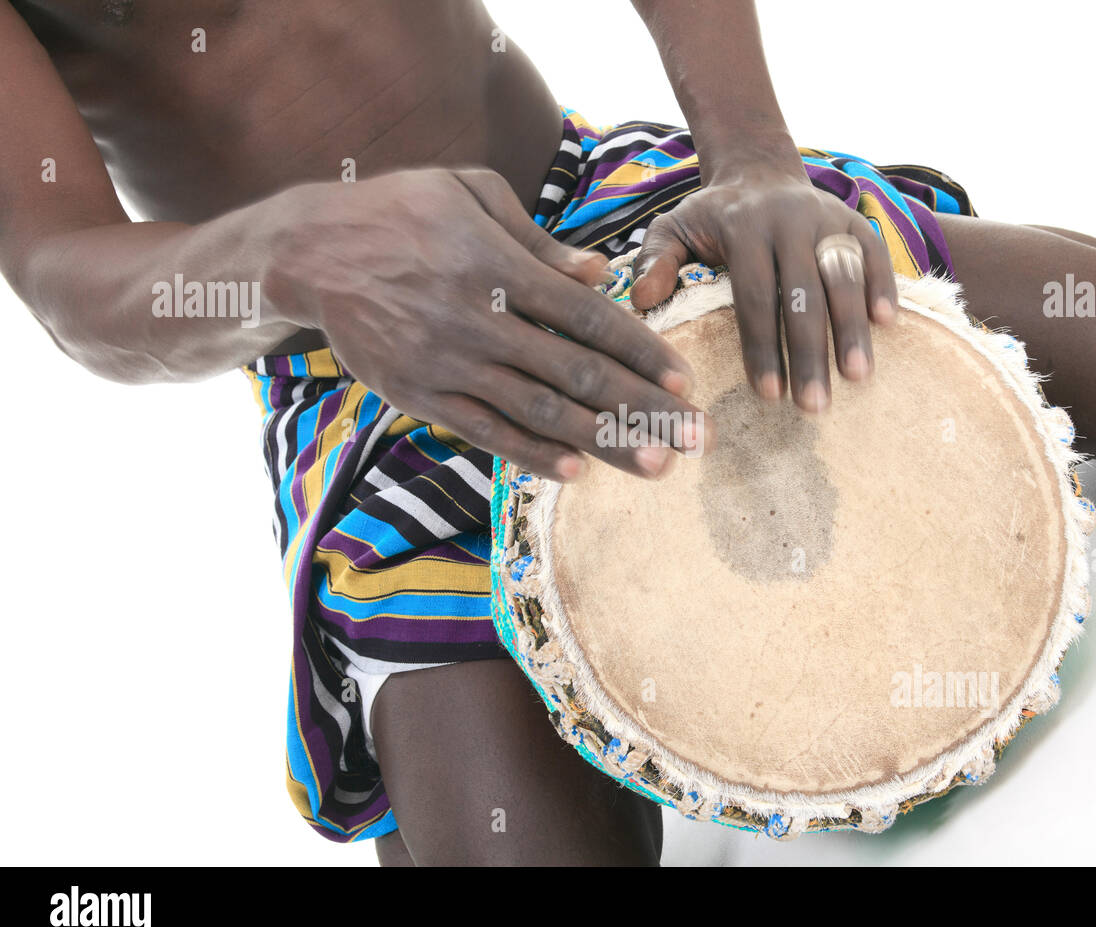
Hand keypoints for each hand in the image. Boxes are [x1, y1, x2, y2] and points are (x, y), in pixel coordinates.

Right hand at [263, 168, 707, 481]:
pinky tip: (574, 472)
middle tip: (694, 440)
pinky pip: (485, 430)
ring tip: (654, 466)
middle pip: (577, 372)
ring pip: (539, 410)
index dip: (642, 352)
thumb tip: (600, 274)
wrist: (311, 251)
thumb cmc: (401, 211)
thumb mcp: (471, 195)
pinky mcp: (420, 394)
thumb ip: (539, 240)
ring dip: (602, 442)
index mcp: (499, 264)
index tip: (684, 382)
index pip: (588, 316)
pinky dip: (531, 453)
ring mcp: (448, 362)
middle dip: (642, 409)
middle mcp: (479, 318)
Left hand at [630, 164, 897, 411]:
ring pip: (843, 275)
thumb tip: (641, 300)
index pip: (756, 294)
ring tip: (858, 378)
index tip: (769, 394)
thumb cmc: (712, 216)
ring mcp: (827, 218)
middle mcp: (790, 219)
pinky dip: (882, 286)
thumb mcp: (672, 228)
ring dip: (852, 328)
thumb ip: (654, 260)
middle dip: (810, 353)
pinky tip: (886, 326)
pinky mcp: (855, 220)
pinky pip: (875, 253)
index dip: (762, 346)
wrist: (758, 170)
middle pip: (803, 293)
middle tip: (815, 406)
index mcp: (744, 226)